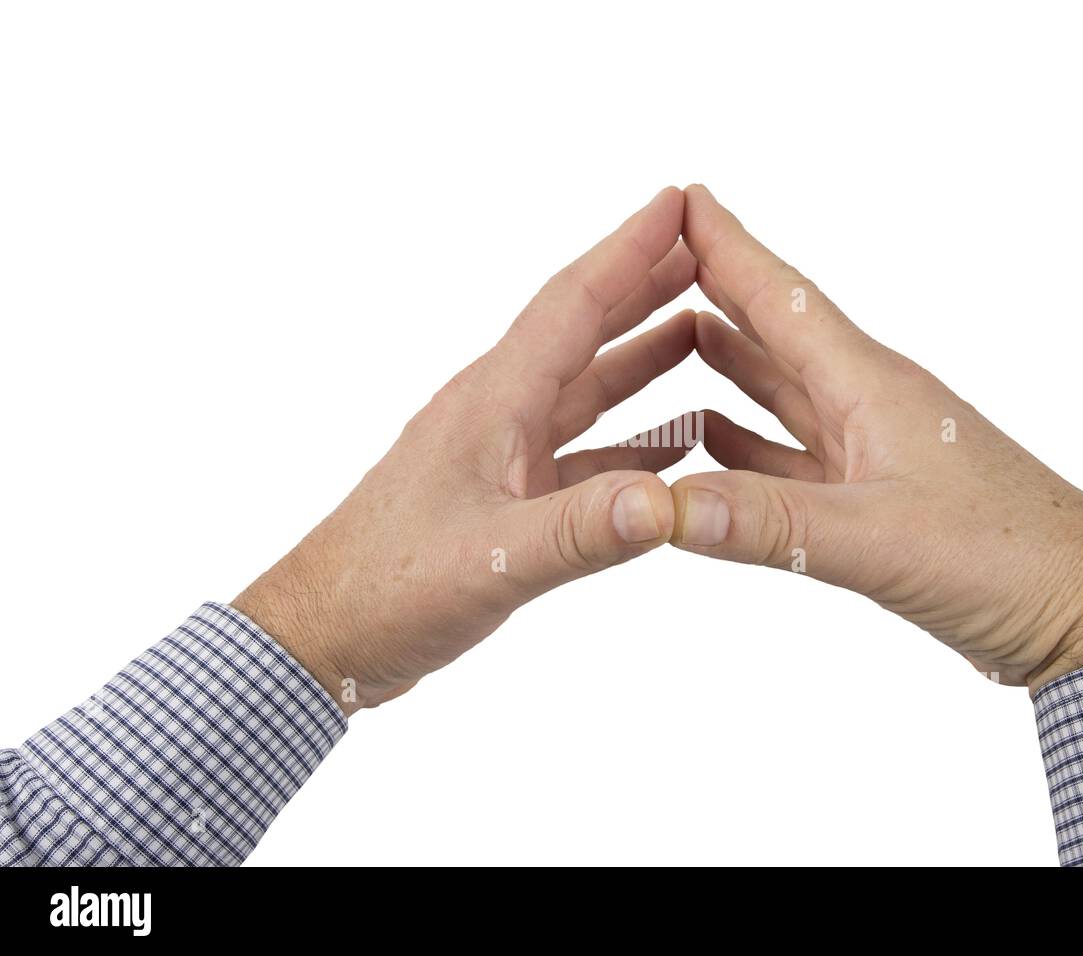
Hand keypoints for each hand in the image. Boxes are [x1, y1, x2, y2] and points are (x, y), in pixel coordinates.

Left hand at [234, 187, 696, 712]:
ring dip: (640, 355)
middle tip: (706, 250)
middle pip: (582, 330)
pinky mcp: (504, 496)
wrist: (324, 634)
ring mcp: (499, 454)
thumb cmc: (387, 590)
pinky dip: (630, 438)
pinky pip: (582, 451)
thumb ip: (582, 532)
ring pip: (584, 387)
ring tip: (698, 326)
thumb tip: (668, 505)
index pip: (571, 305)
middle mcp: (497, 413)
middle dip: (643, 284)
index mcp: (492, 403)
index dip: (628, 250)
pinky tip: (672, 442)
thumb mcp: (491, 562)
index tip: (678, 202)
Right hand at [671, 185, 1082, 691]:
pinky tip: (719, 440)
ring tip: (680, 331)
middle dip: (721, 289)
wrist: (1081, 613)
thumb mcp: (876, 540)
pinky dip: (749, 442)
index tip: (684, 197)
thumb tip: (662, 506)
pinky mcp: (877, 500)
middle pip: (779, 334)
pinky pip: (794, 455)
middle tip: (663, 254)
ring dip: (734, 361)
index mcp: (872, 388)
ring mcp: (874, 452)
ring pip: (787, 391)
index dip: (731, 247)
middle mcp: (870, 406)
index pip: (784, 300)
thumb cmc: (1008, 559)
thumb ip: (767, 524)